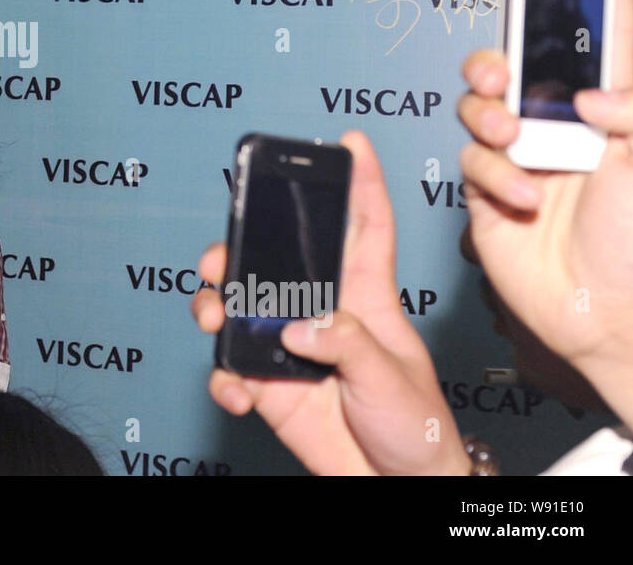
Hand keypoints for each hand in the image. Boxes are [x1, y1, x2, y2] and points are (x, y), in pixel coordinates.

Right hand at [193, 131, 468, 474]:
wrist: (396, 489)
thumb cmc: (417, 429)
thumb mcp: (392, 377)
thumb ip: (346, 343)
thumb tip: (298, 324)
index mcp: (365, 298)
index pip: (365, 228)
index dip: (360, 182)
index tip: (350, 143)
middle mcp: (322, 314)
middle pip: (274, 258)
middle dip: (240, 245)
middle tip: (222, 256)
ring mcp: (290, 347)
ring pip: (238, 306)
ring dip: (215, 305)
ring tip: (215, 318)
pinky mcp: (269, 385)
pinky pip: (229, 369)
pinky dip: (223, 378)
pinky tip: (237, 390)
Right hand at [457, 0, 632, 423]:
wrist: (609, 319)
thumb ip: (632, 109)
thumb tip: (583, 93)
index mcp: (613, 105)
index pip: (608, 28)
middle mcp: (566, 121)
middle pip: (523, 53)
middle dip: (503, 50)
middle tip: (505, 66)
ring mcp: (525, 154)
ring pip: (480, 102)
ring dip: (488, 114)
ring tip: (514, 140)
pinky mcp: (489, 189)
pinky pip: (468, 159)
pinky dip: (490, 173)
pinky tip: (522, 196)